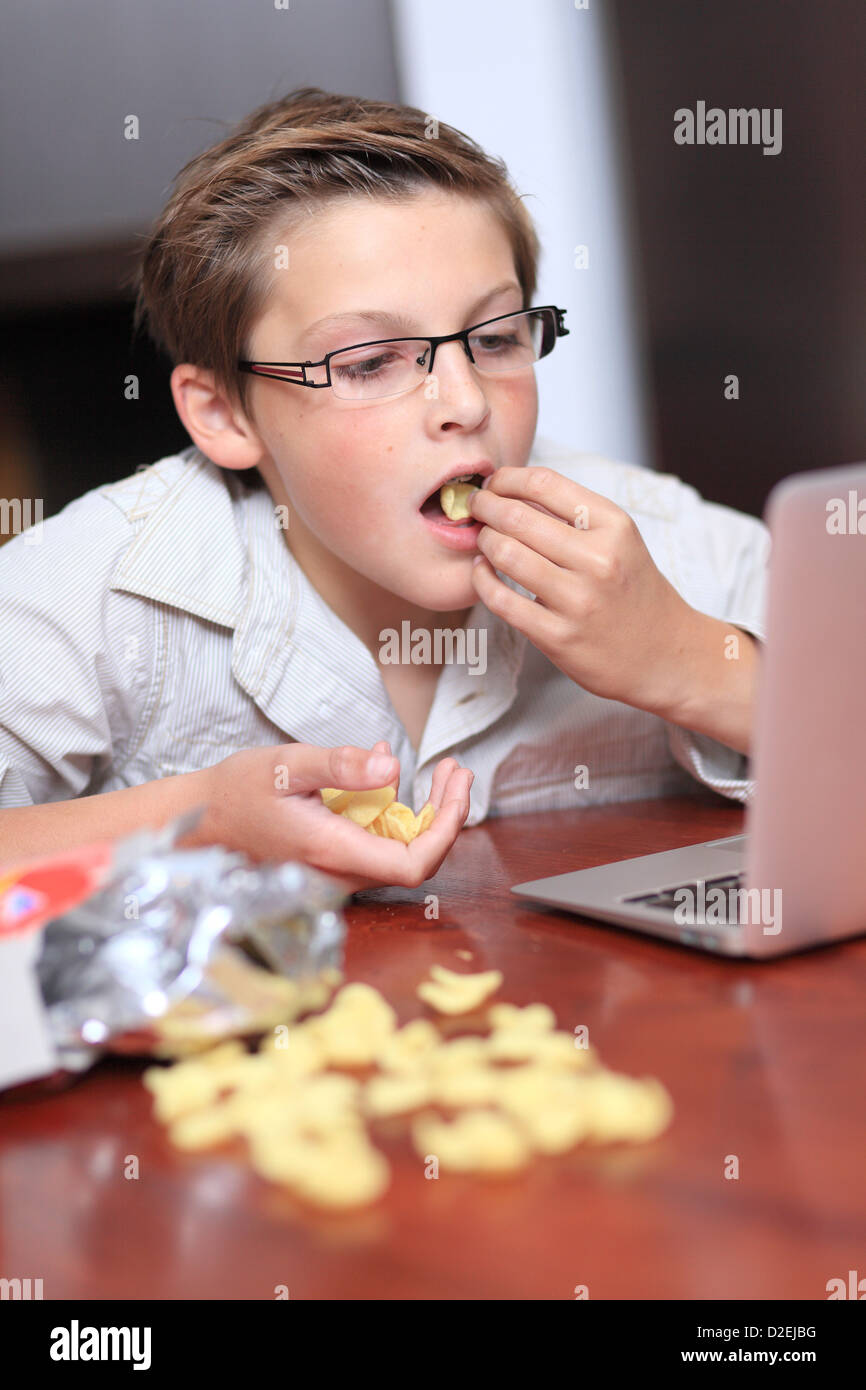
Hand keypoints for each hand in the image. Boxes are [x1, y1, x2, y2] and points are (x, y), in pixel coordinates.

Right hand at [189, 739, 472, 893]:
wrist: (201, 819)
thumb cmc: (239, 790)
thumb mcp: (287, 764)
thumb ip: (340, 766)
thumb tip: (390, 765)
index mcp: (332, 850)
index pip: (414, 862)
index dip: (446, 829)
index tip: (457, 786)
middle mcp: (339, 873)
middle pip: (416, 859)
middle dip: (446, 815)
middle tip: (456, 770)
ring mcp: (337, 873)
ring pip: (402, 854)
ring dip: (428, 814)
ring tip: (442, 771)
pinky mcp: (334, 863)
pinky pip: (380, 846)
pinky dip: (398, 814)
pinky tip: (390, 774)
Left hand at [469, 465, 702, 718]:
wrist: (664, 653)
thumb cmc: (633, 591)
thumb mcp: (620, 540)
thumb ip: (575, 515)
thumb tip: (513, 491)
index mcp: (614, 526)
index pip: (545, 483)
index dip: (507, 479)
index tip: (494, 485)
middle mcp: (598, 559)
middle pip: (518, 516)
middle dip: (485, 507)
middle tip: (475, 507)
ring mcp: (578, 600)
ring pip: (506, 554)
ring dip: (483, 541)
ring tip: (482, 539)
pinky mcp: (559, 637)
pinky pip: (502, 600)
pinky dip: (481, 580)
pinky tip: (481, 572)